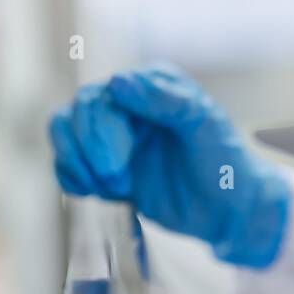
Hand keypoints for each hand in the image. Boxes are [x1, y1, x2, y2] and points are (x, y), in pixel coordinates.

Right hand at [49, 64, 289, 268]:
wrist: (230, 212)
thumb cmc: (225, 164)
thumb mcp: (205, 125)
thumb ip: (165, 100)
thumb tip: (118, 81)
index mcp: (151, 84)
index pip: (102, 96)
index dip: (100, 132)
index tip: (118, 165)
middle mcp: (129, 104)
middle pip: (76, 114)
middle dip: (90, 152)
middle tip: (119, 182)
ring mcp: (114, 134)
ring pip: (63, 132)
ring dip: (76, 163)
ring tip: (111, 188)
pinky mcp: (106, 165)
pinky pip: (66, 163)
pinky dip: (72, 178)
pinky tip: (98, 193)